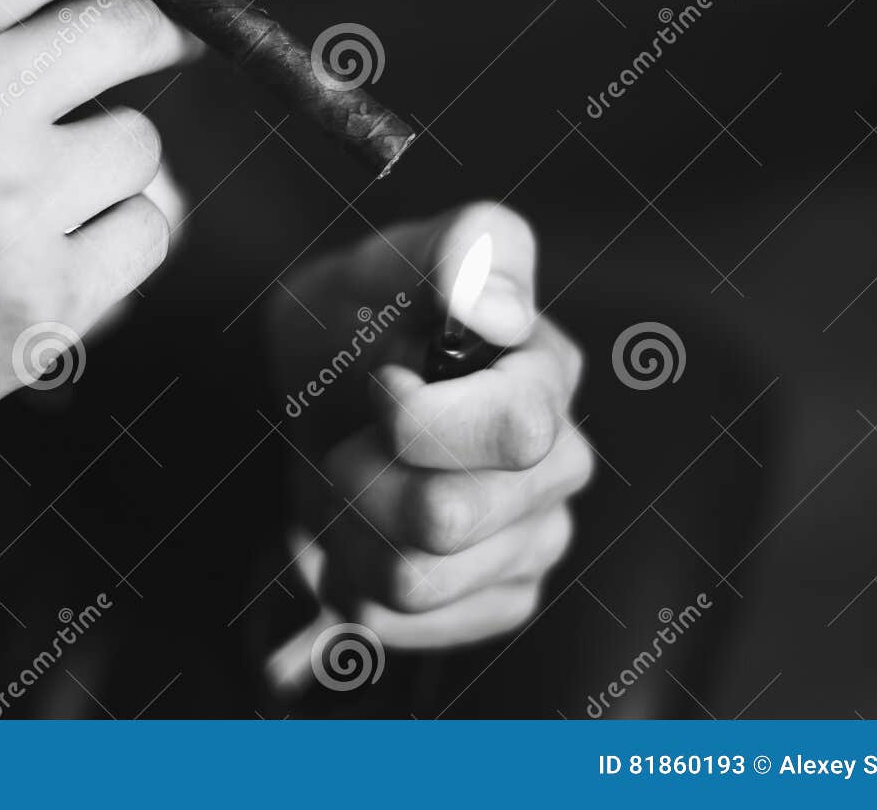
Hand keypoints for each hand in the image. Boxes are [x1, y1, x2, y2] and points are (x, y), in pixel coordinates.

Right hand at [0, 0, 226, 580]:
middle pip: (137, 28)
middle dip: (152, 39)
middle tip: (138, 56)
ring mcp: (7, 204)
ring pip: (140, 141)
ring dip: (103, 163)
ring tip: (18, 197)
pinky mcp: (44, 296)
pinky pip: (146, 229)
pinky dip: (109, 239)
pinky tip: (35, 254)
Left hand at [266, 203, 590, 656]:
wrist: (316, 395)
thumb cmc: (352, 321)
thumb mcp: (375, 264)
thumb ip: (449, 254)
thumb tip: (500, 312)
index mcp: (544, 370)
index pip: (516, 430)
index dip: (420, 419)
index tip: (376, 382)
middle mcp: (559, 460)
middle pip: (447, 520)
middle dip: (358, 476)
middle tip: (346, 435)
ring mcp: (536, 538)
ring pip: (413, 580)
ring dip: (341, 526)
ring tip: (342, 478)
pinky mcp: (497, 598)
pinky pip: (394, 622)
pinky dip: (344, 574)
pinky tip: (355, 526)